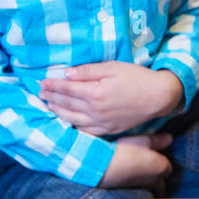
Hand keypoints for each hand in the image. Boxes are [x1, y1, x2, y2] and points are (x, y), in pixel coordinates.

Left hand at [40, 63, 183, 135]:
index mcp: (95, 93)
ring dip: (58, 111)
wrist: (158, 97)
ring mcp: (101, 122)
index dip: (52, 85)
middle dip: (51, 97)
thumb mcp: (112, 67)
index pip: (66, 89)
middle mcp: (95, 110)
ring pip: (73, 119)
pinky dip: (73, 126)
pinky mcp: (108, 130)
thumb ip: (88, 71)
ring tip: (49, 105)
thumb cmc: (136, 78)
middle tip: (40, 92)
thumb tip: (67, 73)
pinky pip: (85, 130)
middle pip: (67, 104)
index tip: (42, 81)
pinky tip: (68, 121)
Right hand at [99, 134, 172, 188]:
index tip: (153, 155)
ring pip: (152, 188)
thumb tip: (169, 138)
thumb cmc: (124, 152)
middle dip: (158, 176)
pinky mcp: (134, 194)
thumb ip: (158, 140)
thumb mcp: (142, 140)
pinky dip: (138, 186)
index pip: (168, 167)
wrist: (103, 167)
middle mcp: (157, 181)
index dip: (161, 160)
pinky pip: (142, 191)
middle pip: (162, 181)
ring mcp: (146, 189)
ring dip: (148, 182)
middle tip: (147, 165)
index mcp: (162, 167)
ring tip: (137, 171)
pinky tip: (129, 176)